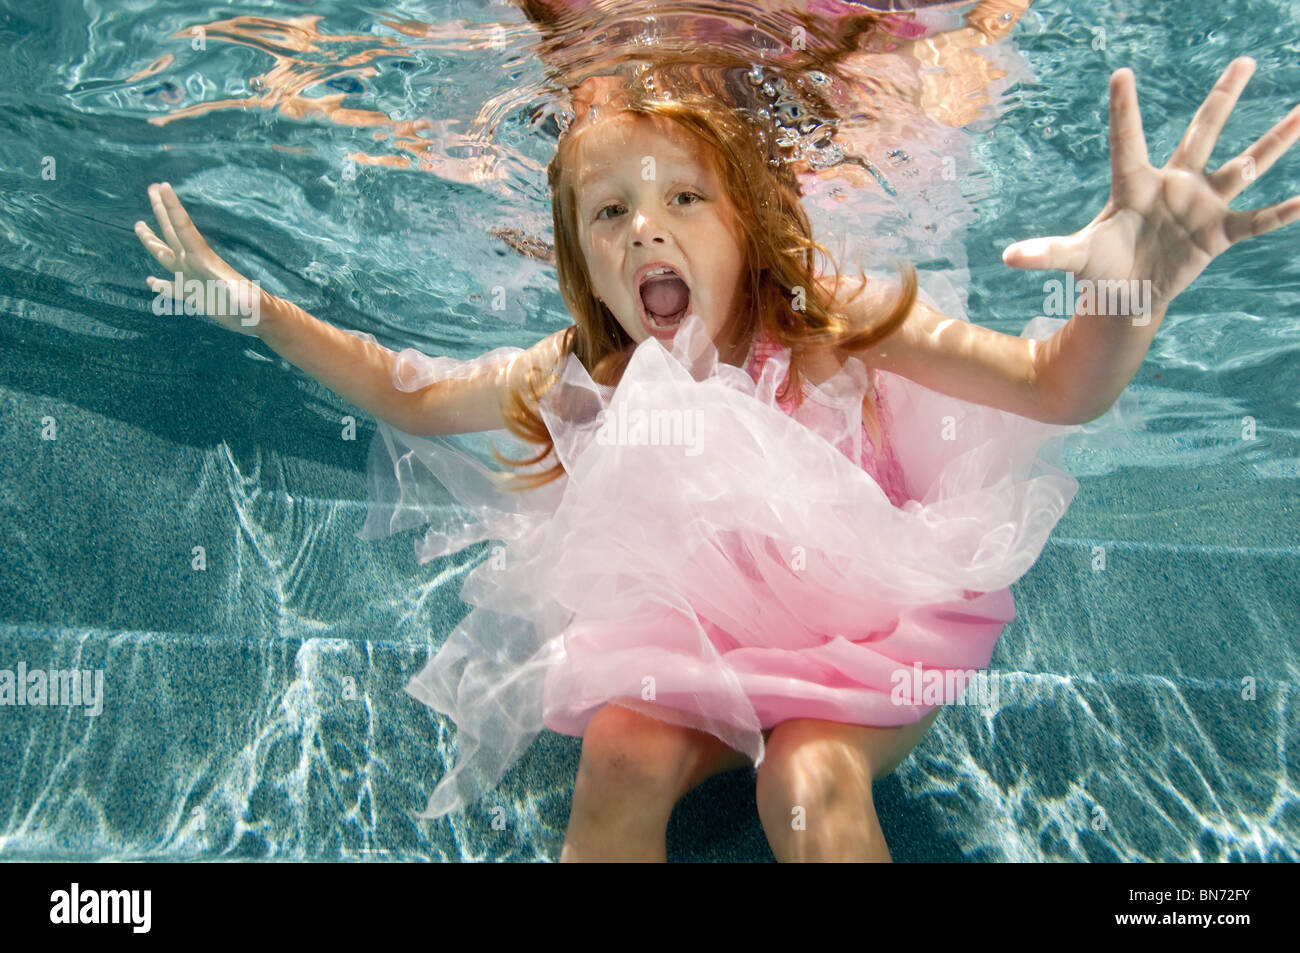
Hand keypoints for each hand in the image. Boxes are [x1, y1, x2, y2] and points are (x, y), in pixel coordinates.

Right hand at [134, 182, 272, 336]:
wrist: (261, 318)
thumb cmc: (256, 308)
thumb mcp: (247, 301)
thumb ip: (241, 297)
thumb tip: (239, 298)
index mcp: (204, 259)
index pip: (183, 228)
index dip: (172, 207)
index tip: (161, 185)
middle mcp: (195, 265)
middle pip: (172, 233)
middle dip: (161, 211)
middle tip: (152, 188)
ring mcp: (193, 280)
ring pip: (166, 256)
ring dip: (152, 241)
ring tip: (138, 225)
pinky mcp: (195, 297)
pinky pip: (171, 288)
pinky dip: (160, 286)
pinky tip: (150, 282)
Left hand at [1001, 58, 1299, 316]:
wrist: (1126, 295)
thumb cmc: (1099, 268)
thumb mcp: (1074, 258)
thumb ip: (1047, 253)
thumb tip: (1008, 258)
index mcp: (1134, 185)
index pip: (1126, 142)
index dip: (1123, 112)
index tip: (1119, 74)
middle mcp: (1173, 185)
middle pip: (1202, 133)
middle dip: (1224, 98)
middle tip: (1245, 61)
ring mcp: (1201, 205)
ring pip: (1244, 165)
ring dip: (1276, 141)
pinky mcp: (1219, 233)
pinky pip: (1257, 220)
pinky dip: (1283, 212)